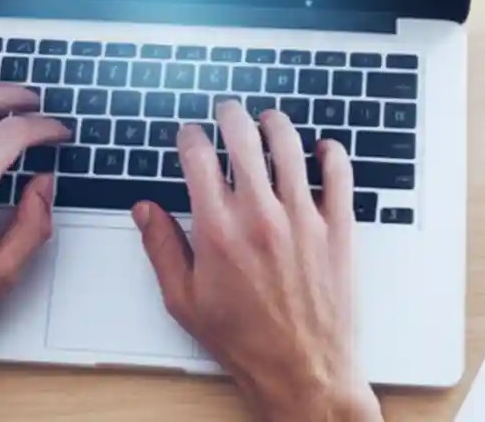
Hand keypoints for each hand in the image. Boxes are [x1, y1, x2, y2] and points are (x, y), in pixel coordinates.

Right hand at [132, 101, 382, 421]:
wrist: (301, 372)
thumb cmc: (243, 341)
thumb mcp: (184, 300)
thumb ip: (161, 248)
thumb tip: (144, 210)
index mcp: (218, 230)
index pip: (198, 156)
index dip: (190, 135)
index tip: (189, 134)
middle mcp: (260, 216)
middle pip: (243, 137)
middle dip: (229, 115)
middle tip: (227, 111)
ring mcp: (304, 219)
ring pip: (290, 146)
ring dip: (275, 124)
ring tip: (268, 121)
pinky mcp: (338, 229)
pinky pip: (339, 174)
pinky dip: (332, 153)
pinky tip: (322, 148)